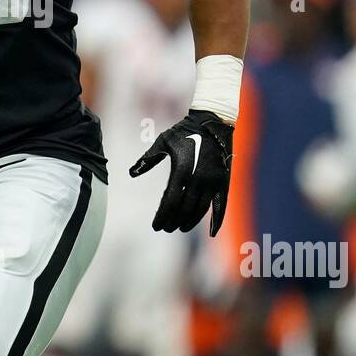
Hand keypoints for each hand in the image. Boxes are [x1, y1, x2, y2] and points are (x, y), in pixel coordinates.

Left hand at [130, 109, 233, 236]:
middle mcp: (197, 180)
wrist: (212, 122)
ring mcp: (212, 182)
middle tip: (166, 228)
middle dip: (173, 221)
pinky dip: (217, 220)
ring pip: (200, 210)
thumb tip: (131, 173)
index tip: (155, 226)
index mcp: (181, 172)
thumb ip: (147, 159)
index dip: (162, 217)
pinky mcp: (223, 182)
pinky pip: (221, 205)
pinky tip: (212, 232)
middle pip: (184, 210)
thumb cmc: (183, 132)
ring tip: (180, 228)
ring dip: (190, 222)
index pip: (169, 203)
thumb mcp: (162, 142)